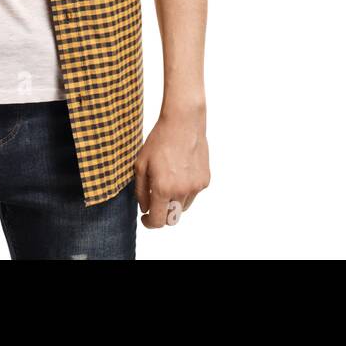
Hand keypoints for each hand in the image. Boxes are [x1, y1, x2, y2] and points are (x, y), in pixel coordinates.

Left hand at [134, 109, 209, 227]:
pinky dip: (185, 190)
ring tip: (168, 181)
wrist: (183, 123)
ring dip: (174, 202)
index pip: (158, 221)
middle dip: (162, 214)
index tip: (145, 218)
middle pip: (172, 217)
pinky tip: (180, 172)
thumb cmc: (159, 141)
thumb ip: (140, 191)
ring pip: (183, 207)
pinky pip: (193, 194)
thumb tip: (145, 209)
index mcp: (162, 188)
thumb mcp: (140, 165)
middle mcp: (181, 191)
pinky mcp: (204, 180)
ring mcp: (195, 187)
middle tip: (154, 201)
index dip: (149, 223)